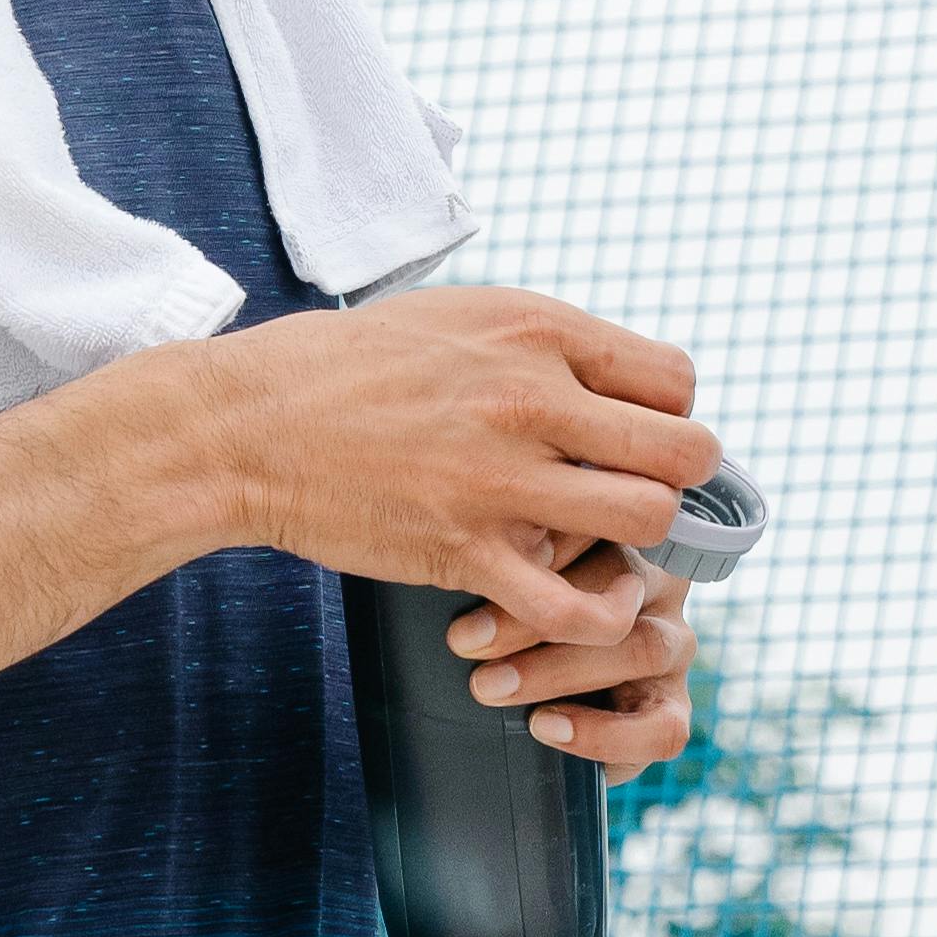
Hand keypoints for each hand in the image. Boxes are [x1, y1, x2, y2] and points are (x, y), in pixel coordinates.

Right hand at [206, 286, 718, 650]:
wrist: (250, 424)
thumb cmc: (351, 368)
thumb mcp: (460, 317)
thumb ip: (543, 347)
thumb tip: (614, 382)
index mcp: (538, 331)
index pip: (678, 381)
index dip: (670, 419)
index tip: (634, 442)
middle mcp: (534, 398)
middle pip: (685, 452)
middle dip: (676, 484)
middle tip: (632, 499)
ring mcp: (503, 479)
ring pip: (649, 523)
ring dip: (638, 547)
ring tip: (603, 550)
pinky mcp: (467, 551)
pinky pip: (575, 606)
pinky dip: (589, 618)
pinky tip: (569, 604)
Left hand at [447, 539, 695, 784]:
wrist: (529, 693)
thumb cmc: (509, 617)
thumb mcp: (506, 581)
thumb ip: (510, 566)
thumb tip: (472, 565)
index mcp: (625, 546)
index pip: (607, 535)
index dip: (546, 553)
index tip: (479, 568)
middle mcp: (658, 593)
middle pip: (621, 591)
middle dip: (537, 621)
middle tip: (467, 642)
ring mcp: (672, 652)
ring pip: (644, 650)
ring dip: (559, 671)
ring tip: (491, 686)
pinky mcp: (672, 711)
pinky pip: (663, 729)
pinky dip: (603, 734)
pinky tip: (545, 726)